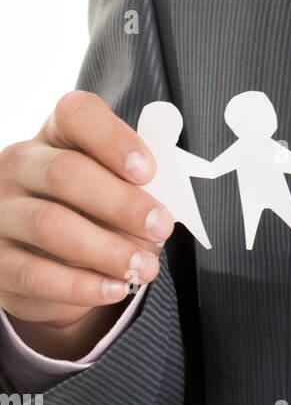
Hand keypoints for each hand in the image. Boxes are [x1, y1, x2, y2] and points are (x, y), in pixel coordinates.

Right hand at [0, 90, 173, 356]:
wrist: (46, 252)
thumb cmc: (93, 205)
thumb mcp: (114, 183)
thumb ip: (135, 185)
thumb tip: (160, 212)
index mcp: (55, 133)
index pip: (76, 115)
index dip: (114, 139)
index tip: (149, 170)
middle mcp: (19, 164)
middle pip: (66, 174)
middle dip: (121, 203)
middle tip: (162, 227)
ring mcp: (1, 211)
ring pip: (50, 226)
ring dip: (106, 250)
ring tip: (145, 267)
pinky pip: (36, 274)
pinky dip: (81, 285)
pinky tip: (114, 288)